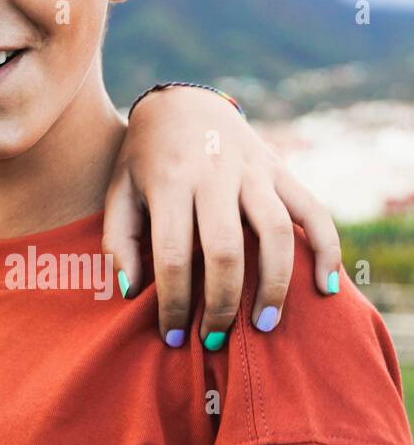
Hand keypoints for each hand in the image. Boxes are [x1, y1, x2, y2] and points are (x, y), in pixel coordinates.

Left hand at [102, 86, 340, 347]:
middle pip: (225, 249)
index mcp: (168, 182)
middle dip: (221, 304)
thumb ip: (118, 239)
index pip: (172, 254)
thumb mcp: (118, 191)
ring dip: (274, 284)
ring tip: (264, 324)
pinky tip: (322, 286)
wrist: (180, 105)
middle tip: (215, 340)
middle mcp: (213, 175)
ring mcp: (252, 171)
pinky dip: (326, 248)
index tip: (172, 337)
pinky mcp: (281, 170)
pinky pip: (314, 210)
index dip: (173, 303)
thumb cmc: (144, 159)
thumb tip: (131, 290)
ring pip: (276, 232)